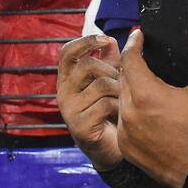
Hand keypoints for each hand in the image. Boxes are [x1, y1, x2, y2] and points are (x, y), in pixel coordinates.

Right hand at [57, 34, 123, 171]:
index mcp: (68, 79)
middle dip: (112, 70)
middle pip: (87, 65)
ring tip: (123, 100)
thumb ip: (107, 60)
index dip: (85, 42)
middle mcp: (64, 92)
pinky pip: (105, 105)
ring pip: (100, 85)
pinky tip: (121, 113)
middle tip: (122, 82)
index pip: (67, 52)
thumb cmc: (109, 111)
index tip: (105, 39)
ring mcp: (69, 110)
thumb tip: (109, 39)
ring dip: (119, 90)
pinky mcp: (80, 126)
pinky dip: (119, 106)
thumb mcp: (108, 81)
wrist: (109, 148)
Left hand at [117, 13, 187, 187]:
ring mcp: (125, 133)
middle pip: (124, 79)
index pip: (130, 59)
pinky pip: (123, 123)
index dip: (134, 44)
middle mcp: (129, 112)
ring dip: (133, 92)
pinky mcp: (126, 149)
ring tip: (152, 91)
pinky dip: (132, 115)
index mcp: (146, 93)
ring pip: (122, 101)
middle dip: (134, 67)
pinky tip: (151, 116)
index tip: (140, 37)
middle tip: (149, 63)